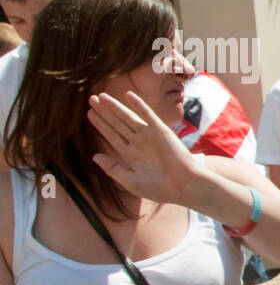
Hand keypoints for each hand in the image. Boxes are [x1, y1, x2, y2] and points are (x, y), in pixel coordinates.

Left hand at [88, 90, 202, 205]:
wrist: (183, 186)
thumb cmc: (158, 188)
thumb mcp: (129, 181)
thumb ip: (112, 168)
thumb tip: (94, 156)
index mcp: (131, 156)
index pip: (112, 136)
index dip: (101, 125)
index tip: (90, 114)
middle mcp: (139, 143)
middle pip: (117, 124)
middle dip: (104, 112)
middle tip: (91, 99)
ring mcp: (149, 136)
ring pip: (128, 117)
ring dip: (115, 106)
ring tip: (101, 96)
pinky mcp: (160, 131)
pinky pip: (147, 114)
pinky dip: (138, 104)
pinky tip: (128, 95)